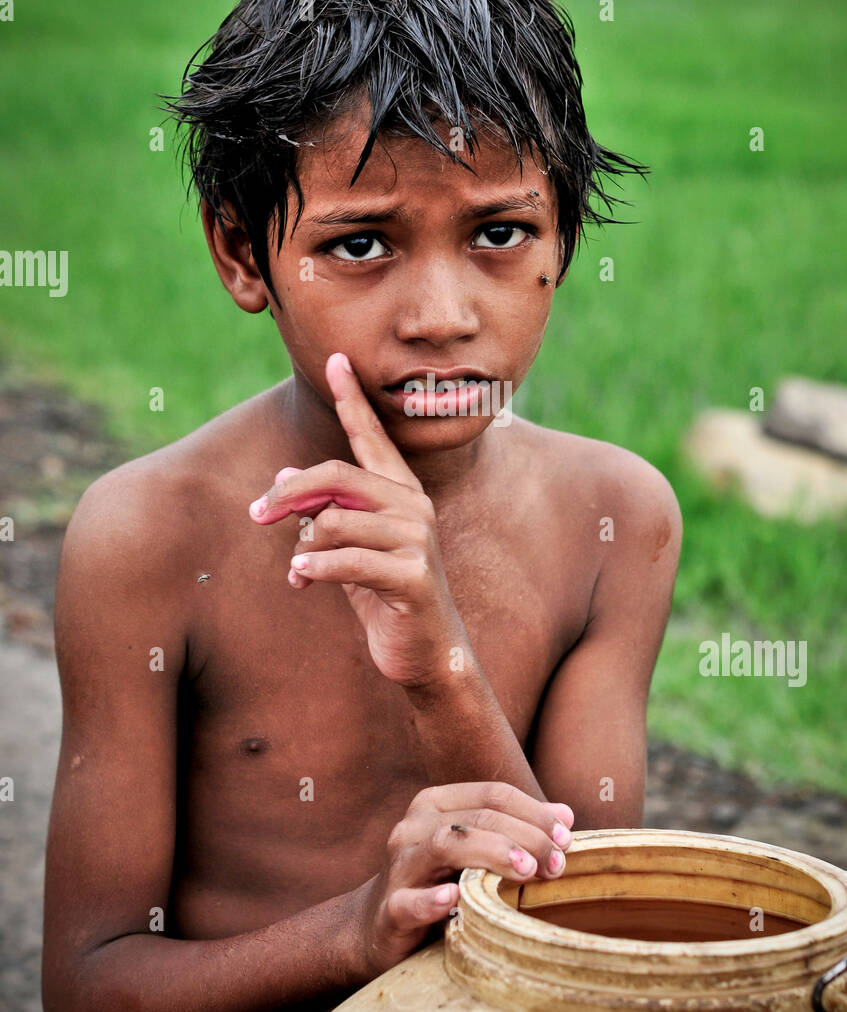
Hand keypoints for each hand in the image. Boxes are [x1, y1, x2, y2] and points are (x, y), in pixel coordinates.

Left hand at [248, 352, 472, 687]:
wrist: (425, 652)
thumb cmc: (384, 596)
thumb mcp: (348, 549)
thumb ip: (323, 512)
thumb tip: (284, 474)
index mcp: (400, 493)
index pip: (372, 436)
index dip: (352, 398)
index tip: (336, 359)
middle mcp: (414, 507)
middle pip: (336, 476)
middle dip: (289, 494)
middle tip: (256, 515)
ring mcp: (417, 540)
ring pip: (336, 520)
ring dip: (304, 546)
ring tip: (298, 571)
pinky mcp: (413, 576)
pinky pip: (347, 561)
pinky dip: (316, 568)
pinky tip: (301, 579)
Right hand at [354, 782, 574, 978]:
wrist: (379, 927)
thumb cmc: (439, 882)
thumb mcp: (476, 851)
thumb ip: (516, 831)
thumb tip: (566, 817)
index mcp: (436, 805)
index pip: (493, 794)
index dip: (534, 811)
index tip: (567, 837)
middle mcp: (415, 827)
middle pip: (476, 818)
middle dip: (525, 836)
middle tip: (557, 863)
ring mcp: (400, 867)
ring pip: (445, 844)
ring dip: (492, 853)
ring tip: (527, 871)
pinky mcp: (390, 909)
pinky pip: (408, 902)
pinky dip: (431, 900)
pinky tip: (454, 900)